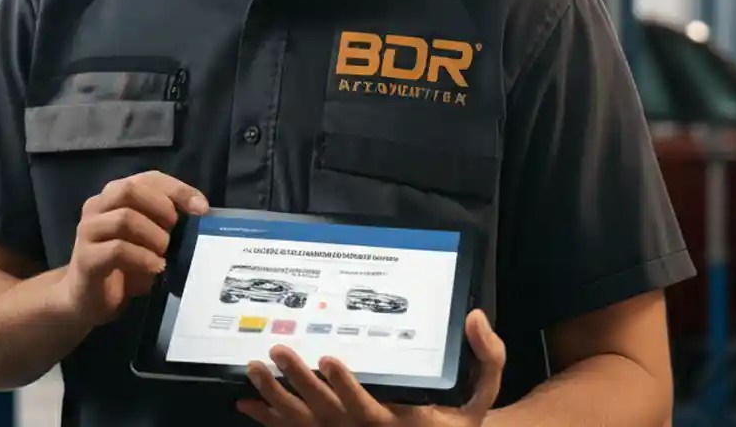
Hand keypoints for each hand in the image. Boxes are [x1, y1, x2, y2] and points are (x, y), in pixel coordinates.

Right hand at [56, 171, 208, 325]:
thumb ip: (165, 223)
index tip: (201, 208)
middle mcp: (97, 207)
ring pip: (124, 218)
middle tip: (174, 228)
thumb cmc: (122, 267)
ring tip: (164, 253)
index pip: (148, 179)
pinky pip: (117, 250)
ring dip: (153, 236)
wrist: (84, 300)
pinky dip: (143, 258)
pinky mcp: (86, 258)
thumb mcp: (148, 240)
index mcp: (114, 196)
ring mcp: (88, 232)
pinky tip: (156, 268)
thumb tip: (199, 214)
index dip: (177, 189)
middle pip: (129, 189)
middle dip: (161, 207)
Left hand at [238, 310, 505, 425]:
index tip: (329, 359)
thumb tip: (477, 319)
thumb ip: (488, 361)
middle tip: (279, 352)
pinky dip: (268, 419)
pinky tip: (247, 402)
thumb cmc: (457, 424)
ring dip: (275, 397)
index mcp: (396, 422)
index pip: (365, 407)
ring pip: (302, 423)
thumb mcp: (482, 399)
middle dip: (300, 382)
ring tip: (254, 370)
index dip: (346, 386)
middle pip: (324, 411)